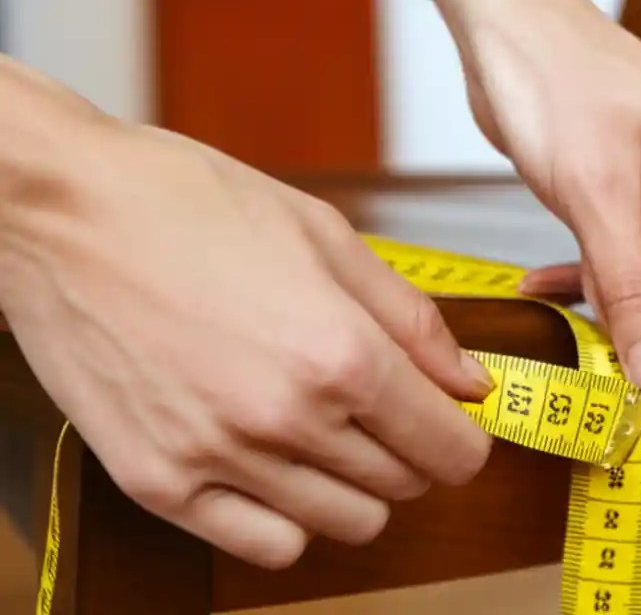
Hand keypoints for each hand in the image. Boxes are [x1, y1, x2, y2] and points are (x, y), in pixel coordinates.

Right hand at [0, 61, 492, 567]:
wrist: (59, 209)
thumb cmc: (190, 204)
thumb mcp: (326, 237)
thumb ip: (413, 321)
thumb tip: (472, 383)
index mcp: (342, 354)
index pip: (451, 450)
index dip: (464, 438)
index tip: (454, 420)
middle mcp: (287, 420)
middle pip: (404, 486)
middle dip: (411, 450)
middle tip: (382, 407)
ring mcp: (218, 460)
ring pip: (346, 524)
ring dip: (356, 486)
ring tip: (325, 431)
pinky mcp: (158, 484)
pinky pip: (265, 545)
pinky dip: (289, 518)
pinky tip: (275, 468)